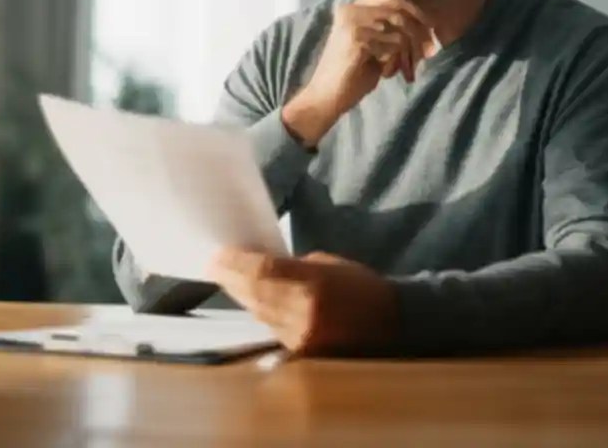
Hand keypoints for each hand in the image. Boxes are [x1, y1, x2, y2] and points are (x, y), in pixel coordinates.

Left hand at [208, 248, 399, 354]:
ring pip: (258, 312)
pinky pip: (270, 328)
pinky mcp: (300, 353)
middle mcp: (302, 314)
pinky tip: (250, 300)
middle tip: (214, 264)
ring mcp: (300, 337)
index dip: (235, 263)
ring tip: (227, 279)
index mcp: (313, 285)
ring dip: (241, 295)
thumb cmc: (362, 287)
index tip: (217, 254)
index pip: (261, 272)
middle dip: (230, 278)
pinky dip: (258, 312)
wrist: (394, 325)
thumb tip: (260, 266)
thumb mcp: (329, 264)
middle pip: (253, 294)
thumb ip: (293, 266)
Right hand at [281, 0, 432, 145]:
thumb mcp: (376, 47)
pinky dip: (395, 61)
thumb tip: (427, 25)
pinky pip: (393, 45)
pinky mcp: (356, 39)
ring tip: (400, 69)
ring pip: (399, 29)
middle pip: (399, 8)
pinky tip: (385, 73)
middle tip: (430, 50)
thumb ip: (392, 32)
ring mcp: (352, 23)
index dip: (416, 10)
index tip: (431, 28)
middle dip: (418, 29)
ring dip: (407, 51)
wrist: (325, 98)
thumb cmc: (351, 76)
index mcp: (353, 9)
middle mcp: (351, 10)